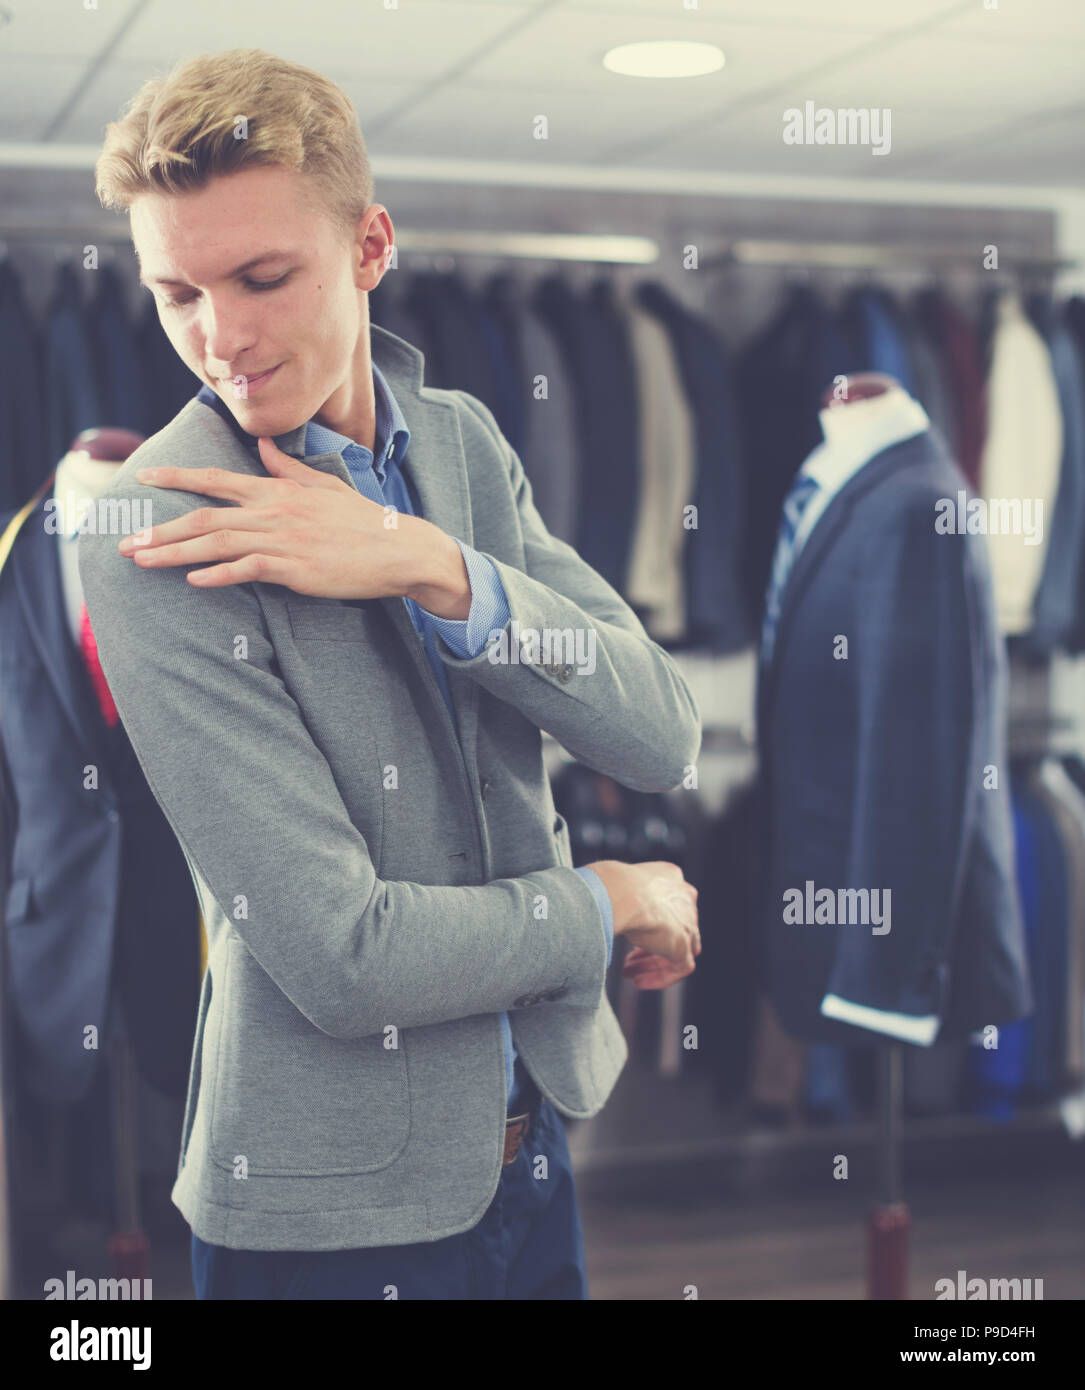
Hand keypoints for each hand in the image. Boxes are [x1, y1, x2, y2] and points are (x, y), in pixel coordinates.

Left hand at [116, 436, 465, 603]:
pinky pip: (249, 570)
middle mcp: (274, 511)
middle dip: (160, 530)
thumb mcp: (324, 486)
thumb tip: (263, 447)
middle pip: (205, 518)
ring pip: (217, 544)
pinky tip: (194, 581)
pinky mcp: (296, 568)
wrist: (398, 548)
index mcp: (277, 490)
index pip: (217, 479)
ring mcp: (284, 540)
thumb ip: (288, 468)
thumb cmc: (363, 520)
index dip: (177, 477)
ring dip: (175, 554)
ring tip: (143, 562)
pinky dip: (220, 575)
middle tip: (125, 543)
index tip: (143, 477)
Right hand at [586, 859, 699, 986]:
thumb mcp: (618, 888)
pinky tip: (638, 981)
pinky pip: (679, 967)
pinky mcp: (684, 945)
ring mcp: (688, 922)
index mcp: (670, 878)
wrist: (619, 893)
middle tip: (628, 959)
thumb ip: (623, 901)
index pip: (666, 905)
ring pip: (678, 949)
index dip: (648, 923)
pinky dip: (660, 977)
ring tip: (628, 973)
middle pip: (673, 928)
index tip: (629, 937)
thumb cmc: (610, 886)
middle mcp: (684, 898)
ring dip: (652, 963)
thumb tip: (603, 913)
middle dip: (650, 945)